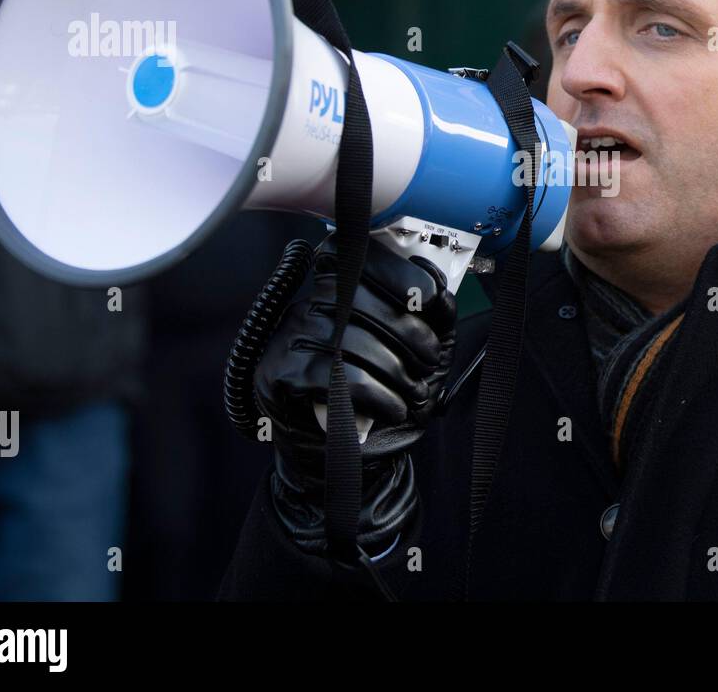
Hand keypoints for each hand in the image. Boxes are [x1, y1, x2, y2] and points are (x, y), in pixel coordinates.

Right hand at [254, 233, 456, 557]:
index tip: (429, 296)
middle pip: (358, 299)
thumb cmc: (379, 397)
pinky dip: (376, 396)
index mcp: (335, 290)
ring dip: (396, 372)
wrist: (340, 458)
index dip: (396, 272)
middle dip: (408, 333)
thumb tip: (437, 283)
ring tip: (414, 392)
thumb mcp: (416, 350)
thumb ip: (430, 315)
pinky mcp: (280, 376)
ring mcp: (290, 340)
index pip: (357, 258)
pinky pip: (334, 378)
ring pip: (349, 341)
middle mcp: (307, 307)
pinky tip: (392, 408)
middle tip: (428, 361)